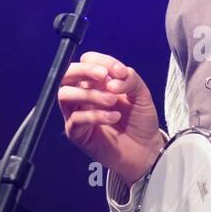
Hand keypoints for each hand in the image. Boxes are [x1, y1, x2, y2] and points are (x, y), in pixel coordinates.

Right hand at [57, 52, 163, 185]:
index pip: (87, 61)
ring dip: (89, 94)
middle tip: (104, 76)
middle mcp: (84, 95)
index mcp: (98, 83)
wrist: (146, 150)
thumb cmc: (140, 122)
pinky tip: (114, 117)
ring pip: (65, 94)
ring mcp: (78, 113)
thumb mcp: (142, 94)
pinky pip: (76, 119)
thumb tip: (113, 79)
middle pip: (67, 74)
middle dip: (84, 70)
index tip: (119, 71)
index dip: (100, 61)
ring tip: (112, 101)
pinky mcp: (77, 133)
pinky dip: (95, 115)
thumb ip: (130, 79)